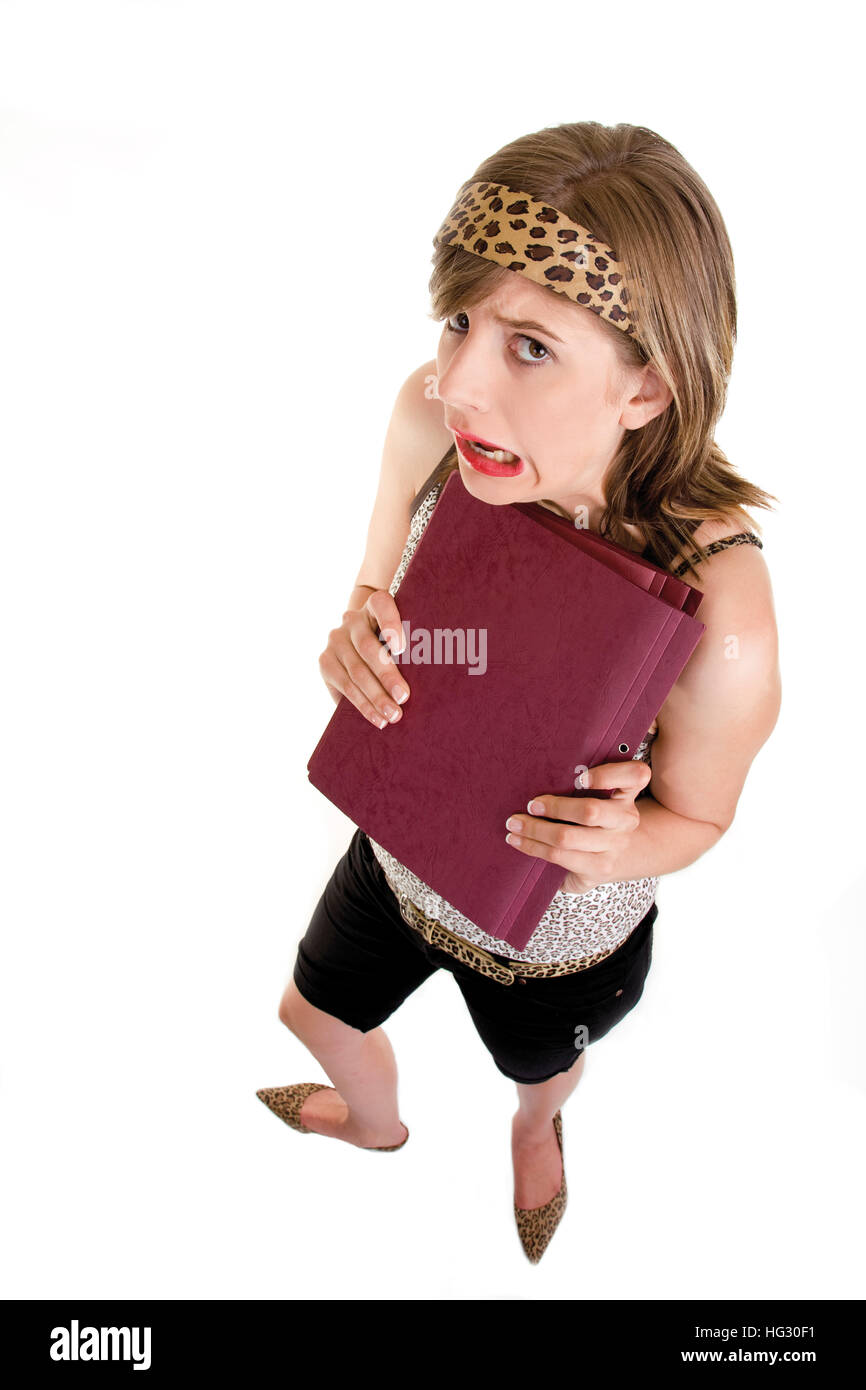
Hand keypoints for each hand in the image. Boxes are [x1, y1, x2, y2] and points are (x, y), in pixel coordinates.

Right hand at [318, 591, 410, 728]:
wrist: (360, 646)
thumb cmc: (395, 645)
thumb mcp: (403, 639)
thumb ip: (413, 648)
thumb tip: (436, 680)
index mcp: (374, 605)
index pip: (381, 604)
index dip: (390, 623)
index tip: (401, 647)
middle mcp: (351, 620)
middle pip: (368, 647)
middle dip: (387, 675)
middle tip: (404, 697)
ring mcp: (336, 640)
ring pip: (356, 671)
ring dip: (376, 697)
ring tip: (393, 715)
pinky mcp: (325, 662)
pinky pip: (345, 686)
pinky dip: (363, 705)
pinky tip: (377, 717)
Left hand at [504, 759, 652, 892]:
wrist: (620, 855)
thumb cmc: (599, 818)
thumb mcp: (602, 796)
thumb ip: (584, 782)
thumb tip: (541, 770)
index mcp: (627, 794)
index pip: (635, 776)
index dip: (608, 775)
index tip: (580, 778)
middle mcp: (626, 820)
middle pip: (590, 811)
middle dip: (554, 807)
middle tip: (530, 804)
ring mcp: (613, 847)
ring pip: (567, 837)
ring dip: (534, 830)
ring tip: (514, 824)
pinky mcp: (598, 869)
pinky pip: (559, 857)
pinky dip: (532, 847)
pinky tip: (518, 840)